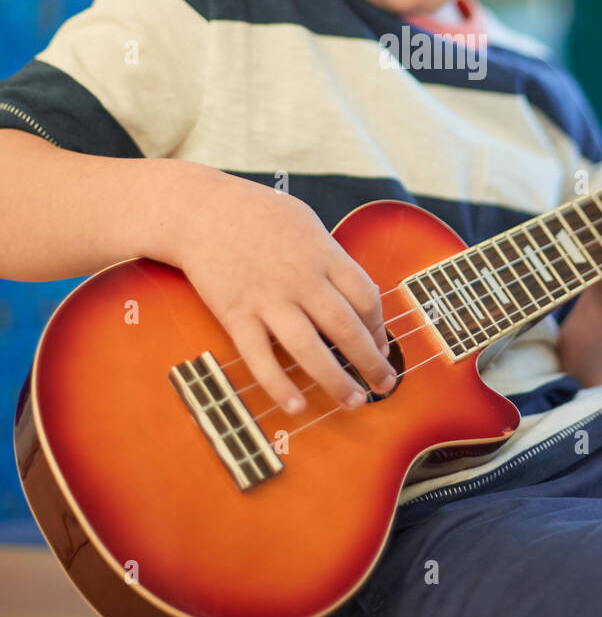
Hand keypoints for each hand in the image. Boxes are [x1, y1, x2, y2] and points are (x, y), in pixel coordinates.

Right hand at [168, 165, 395, 414]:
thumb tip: (357, 294)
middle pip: (346, 328)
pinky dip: (279, 385)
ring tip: (354, 402)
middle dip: (371, 361)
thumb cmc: (256, 213)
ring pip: (309, 349)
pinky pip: (261, 357)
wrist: (200, 210)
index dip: (379, 327)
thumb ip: (330, 257)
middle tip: (385, 384)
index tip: (382, 345)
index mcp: (323, 253)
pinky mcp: (235, 314)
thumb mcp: (305, 222)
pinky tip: (297, 405)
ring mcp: (267, 298)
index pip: (366, 296)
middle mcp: (300, 278)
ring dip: (336, 380)